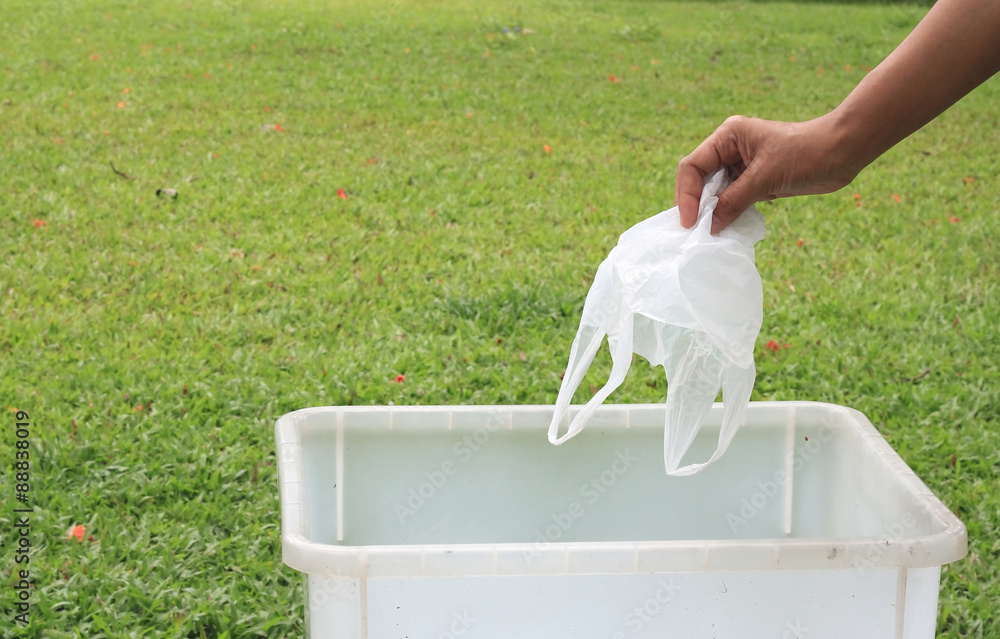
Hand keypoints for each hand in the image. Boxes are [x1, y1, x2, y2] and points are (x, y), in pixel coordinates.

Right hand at [675, 114, 861, 231]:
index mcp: (727, 137)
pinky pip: (732, 199)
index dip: (686, 195)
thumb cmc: (805, 154)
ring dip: (713, 212)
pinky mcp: (755, 180)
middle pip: (700, 180)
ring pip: (715, 192)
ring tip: (710, 234)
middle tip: (696, 232)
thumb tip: (710, 227)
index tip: (690, 222)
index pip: (693, 167)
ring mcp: (742, 165)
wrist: (844, 152)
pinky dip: (728, 213)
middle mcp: (730, 149)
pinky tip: (727, 227)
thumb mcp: (765, 178)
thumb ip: (733, 202)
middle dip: (697, 205)